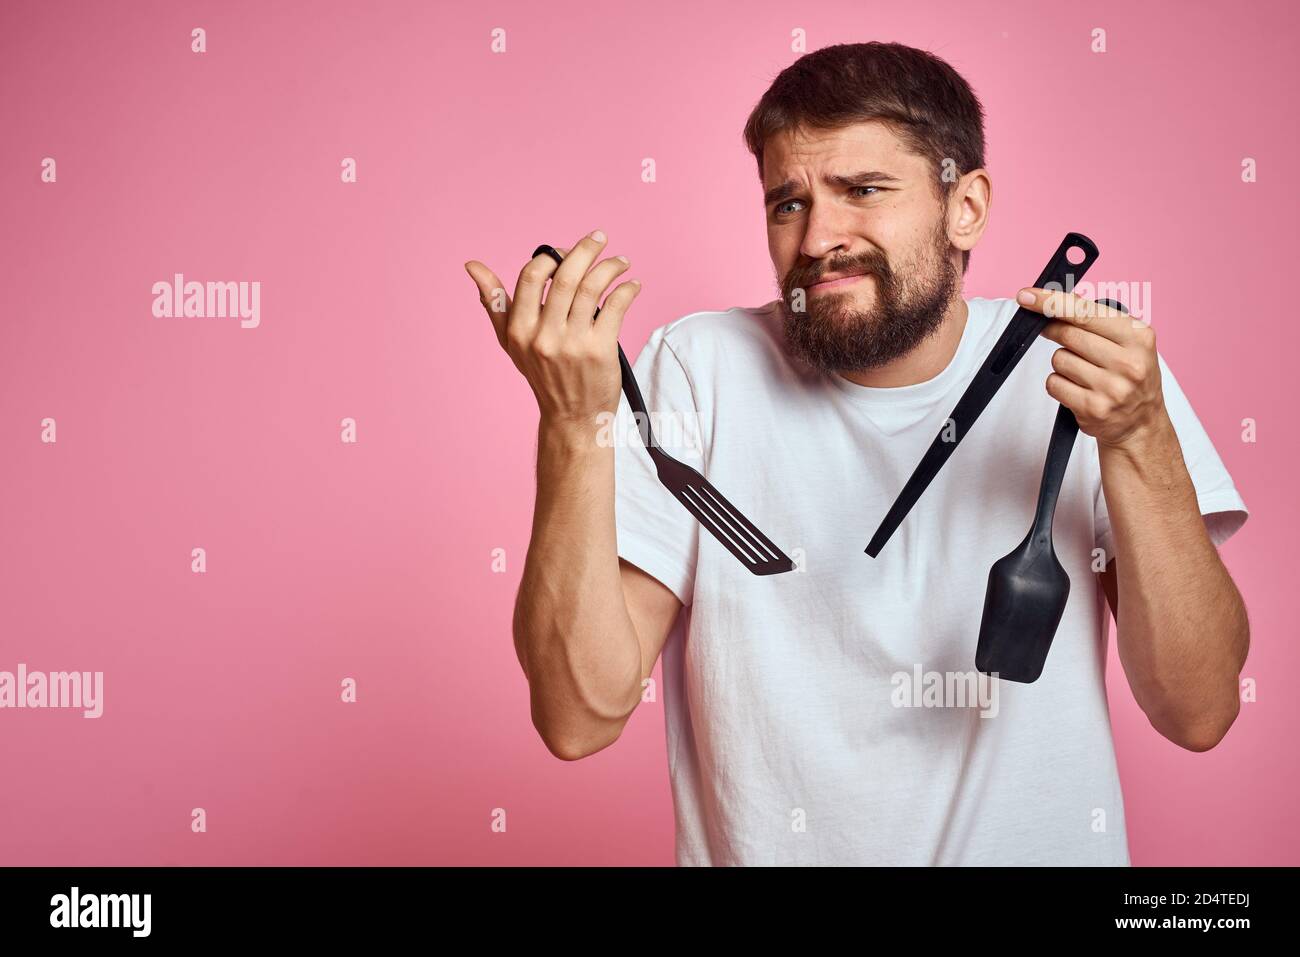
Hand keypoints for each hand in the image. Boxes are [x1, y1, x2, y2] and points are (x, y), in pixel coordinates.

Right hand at [465, 230, 640, 426]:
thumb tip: (472, 266)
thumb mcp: (511, 342)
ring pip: (592, 287)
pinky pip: (616, 306)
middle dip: (584, 249)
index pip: (531, 276)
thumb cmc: (543, 374)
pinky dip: (627, 290)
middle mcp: (542, 336)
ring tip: (621, 261)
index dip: (550, 257)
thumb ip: (495, 303)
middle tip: (599, 238)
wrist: (573, 416)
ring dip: (611, 266)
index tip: (567, 252)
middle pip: (564, 276)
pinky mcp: (599, 351)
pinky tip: (632, 285)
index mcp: (518, 330)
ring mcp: (572, 344)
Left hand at [1016, 287, 1167, 449]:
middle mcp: (1128, 362)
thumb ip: (1097, 319)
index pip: (1085, 312)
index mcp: (1139, 336)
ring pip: (1059, 360)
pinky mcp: (1093, 409)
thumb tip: (1057, 299)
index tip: (1026, 296)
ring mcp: (1111, 388)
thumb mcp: (1129, 341)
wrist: (1142, 423)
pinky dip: (1058, 384)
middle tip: (1056, 332)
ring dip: (1062, 362)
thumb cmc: (1130, 375)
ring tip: (1083, 371)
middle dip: (1055, 331)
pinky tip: (1077, 388)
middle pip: (1068, 335)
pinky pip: (1053, 384)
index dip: (1051, 301)